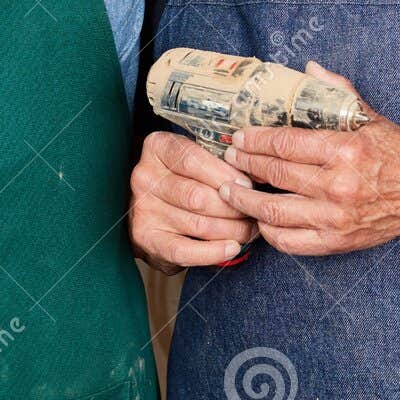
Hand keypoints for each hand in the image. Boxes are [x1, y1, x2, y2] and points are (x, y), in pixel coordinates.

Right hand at [130, 131, 258, 273]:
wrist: (153, 209)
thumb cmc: (183, 179)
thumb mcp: (195, 160)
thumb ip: (218, 163)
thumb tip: (256, 176)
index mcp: (157, 147)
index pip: (192, 160)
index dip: (225, 175)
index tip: (248, 186)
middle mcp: (144, 176)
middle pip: (197, 195)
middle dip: (233, 207)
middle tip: (253, 212)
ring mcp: (143, 209)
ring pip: (198, 224)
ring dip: (231, 230)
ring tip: (248, 230)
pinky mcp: (146, 238)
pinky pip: (185, 250)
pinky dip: (213, 252)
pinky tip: (231, 248)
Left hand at [218, 63, 399, 255]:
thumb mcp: (370, 116)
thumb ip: (336, 91)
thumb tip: (308, 68)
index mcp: (345, 150)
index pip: (285, 144)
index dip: (255, 141)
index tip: (239, 138)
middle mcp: (338, 185)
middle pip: (275, 174)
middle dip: (244, 165)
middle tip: (228, 158)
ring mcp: (336, 218)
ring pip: (275, 212)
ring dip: (246, 201)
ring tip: (229, 190)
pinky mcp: (338, 242)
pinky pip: (291, 242)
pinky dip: (270, 231)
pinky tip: (259, 219)